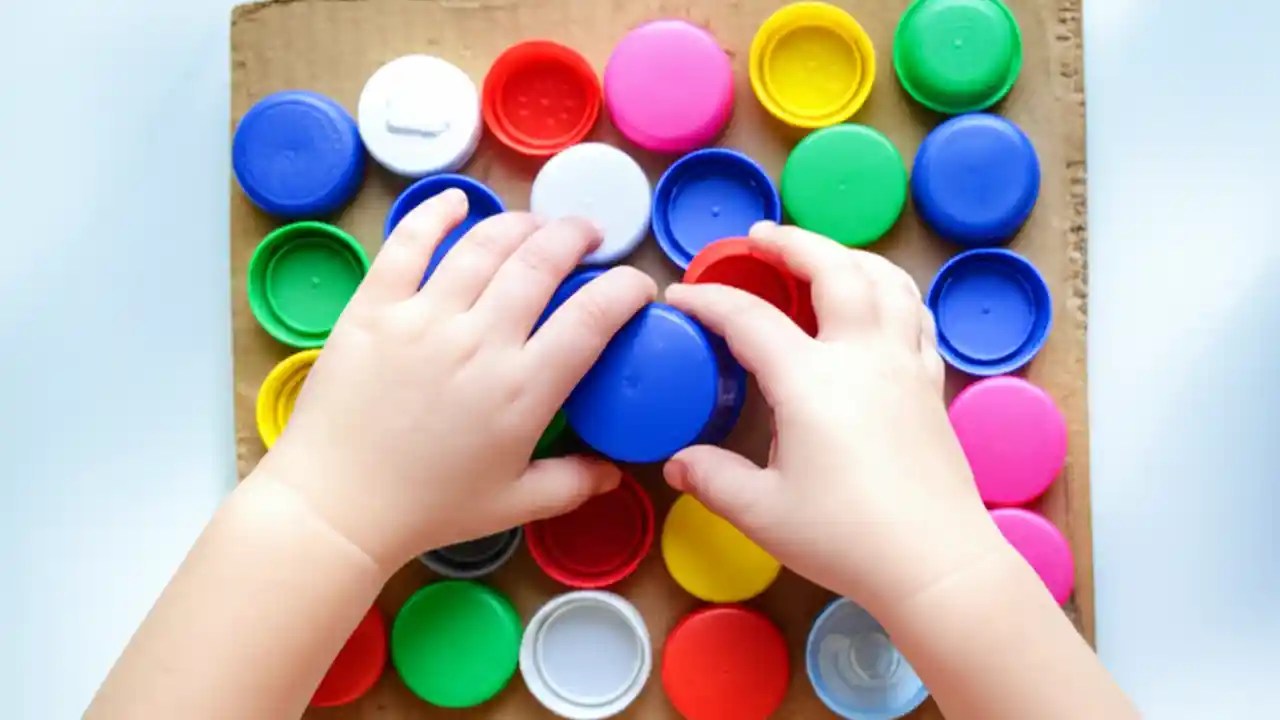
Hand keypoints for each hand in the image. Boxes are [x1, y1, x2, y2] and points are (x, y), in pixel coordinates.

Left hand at [256, 189, 655, 573]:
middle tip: (587, 235)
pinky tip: (456, 201)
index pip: (592, 316)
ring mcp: (424, 318)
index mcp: (524, 389)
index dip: (625, 288)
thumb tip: (614, 472)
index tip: (637, 284)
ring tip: (537, 223)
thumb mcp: (515, 505)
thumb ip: (571, 483)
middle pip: (541, 262)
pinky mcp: (374, 308)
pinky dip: (435, 213)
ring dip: (521, 223)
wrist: (337, 506)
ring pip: (484, 245)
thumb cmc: (428, 509)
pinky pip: (407, 243)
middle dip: (575, 237)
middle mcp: (481, 341)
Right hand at [663, 222, 1004, 615]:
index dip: (707, 300)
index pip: (749, 319)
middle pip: (834, 268)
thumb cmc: (846, 537)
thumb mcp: (762, 512)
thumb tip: (677, 462)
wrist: (935, 563)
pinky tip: (879, 306)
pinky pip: (917, 316)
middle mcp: (863, 356)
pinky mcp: (932, 386)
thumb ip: (713, 479)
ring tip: (823, 255)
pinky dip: (892, 293)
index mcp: (811, 380)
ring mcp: (905, 365)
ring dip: (850, 256)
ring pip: (888, 281)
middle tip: (759, 235)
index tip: (679, 297)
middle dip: (792, 241)